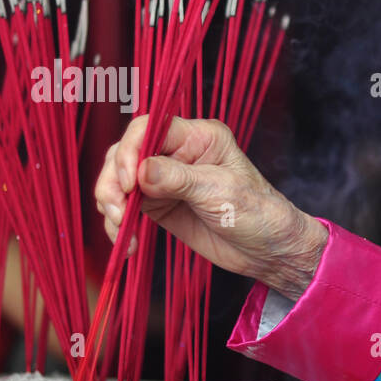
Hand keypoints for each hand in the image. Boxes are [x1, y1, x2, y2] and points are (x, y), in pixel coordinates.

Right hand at [95, 116, 326, 298]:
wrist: (268, 251)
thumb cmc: (258, 213)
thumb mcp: (219, 193)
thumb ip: (177, 179)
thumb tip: (139, 170)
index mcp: (199, 136)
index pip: (148, 128)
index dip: (130, 152)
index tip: (128, 184)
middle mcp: (178, 152)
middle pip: (125, 154)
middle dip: (113, 183)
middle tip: (118, 212)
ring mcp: (165, 179)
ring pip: (119, 181)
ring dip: (111, 205)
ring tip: (122, 229)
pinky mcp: (159, 204)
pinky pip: (126, 207)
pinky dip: (118, 224)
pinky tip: (127, 244)